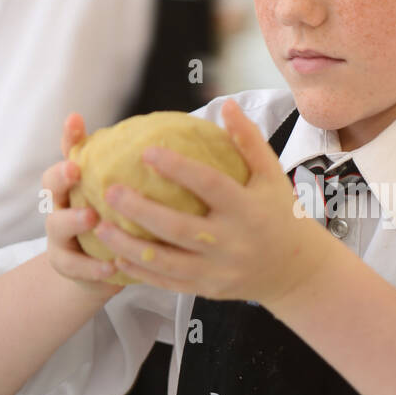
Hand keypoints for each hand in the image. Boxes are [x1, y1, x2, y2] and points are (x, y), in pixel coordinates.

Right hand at [43, 112, 124, 299]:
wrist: (100, 270)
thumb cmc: (119, 225)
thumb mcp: (129, 198)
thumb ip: (141, 176)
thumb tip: (179, 146)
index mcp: (77, 184)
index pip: (69, 154)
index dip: (70, 137)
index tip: (76, 119)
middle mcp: (62, 205)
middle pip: (51, 185)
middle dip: (61, 176)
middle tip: (76, 170)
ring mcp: (60, 236)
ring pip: (55, 224)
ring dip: (73, 220)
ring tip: (91, 217)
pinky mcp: (65, 264)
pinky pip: (73, 265)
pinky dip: (91, 266)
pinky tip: (111, 266)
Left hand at [88, 98, 339, 307]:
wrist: (295, 269)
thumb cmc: (280, 214)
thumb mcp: (272, 176)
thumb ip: (249, 141)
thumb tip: (225, 104)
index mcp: (247, 210)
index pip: (209, 186)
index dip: (177, 169)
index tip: (147, 151)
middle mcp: (231, 242)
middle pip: (178, 227)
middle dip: (140, 210)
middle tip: (110, 191)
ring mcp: (218, 270)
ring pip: (166, 260)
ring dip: (129, 245)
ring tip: (100, 226)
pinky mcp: (208, 289)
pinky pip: (168, 282)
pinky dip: (140, 272)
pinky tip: (115, 257)